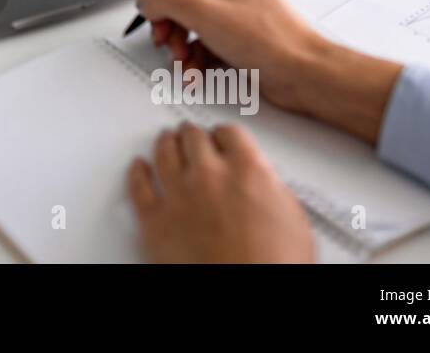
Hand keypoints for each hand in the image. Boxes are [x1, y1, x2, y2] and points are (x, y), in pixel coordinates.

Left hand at [127, 123, 313, 263]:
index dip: (224, 135)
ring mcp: (178, 195)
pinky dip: (137, 172)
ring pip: (163, 153)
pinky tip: (138, 167)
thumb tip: (262, 182)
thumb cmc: (274, 267)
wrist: (248, 296)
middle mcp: (209, 176)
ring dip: (165, 143)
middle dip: (192, 135)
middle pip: (193, 138)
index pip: (229, 134)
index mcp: (247, 171)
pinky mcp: (154, 220)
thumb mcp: (292, 219)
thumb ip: (271, 189)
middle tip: (190, 135)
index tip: (220, 136)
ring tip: (165, 139)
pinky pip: (138, 186)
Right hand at [135, 0, 402, 143]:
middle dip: (167, 20)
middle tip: (164, 38)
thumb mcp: (201, 12)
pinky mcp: (234, 31)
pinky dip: (194, 56)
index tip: (152, 5)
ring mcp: (231, 6)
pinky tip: (196, 72)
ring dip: (179, 42)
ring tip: (184, 59)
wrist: (302, 72)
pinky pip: (201, 38)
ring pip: (186, 18)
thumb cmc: (269, 37)